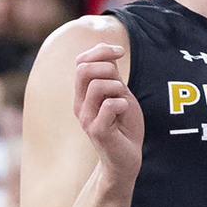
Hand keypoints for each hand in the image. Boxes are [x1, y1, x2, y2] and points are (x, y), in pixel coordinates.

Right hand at [73, 43, 144, 181]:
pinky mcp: (97, 131)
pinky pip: (109, 105)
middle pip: (83, 69)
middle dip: (108, 68)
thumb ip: (111, 74)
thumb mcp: (118, 92)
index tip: (120, 53)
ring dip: (117, 87)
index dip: (101, 51)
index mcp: (82, 94)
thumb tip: (108, 49)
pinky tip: (123, 112)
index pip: (81, 62)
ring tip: (122, 101)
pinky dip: (122, 104)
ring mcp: (86, 118)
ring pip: (97, 85)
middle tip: (120, 83)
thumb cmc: (123, 124)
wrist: (126, 157)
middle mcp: (80, 105)